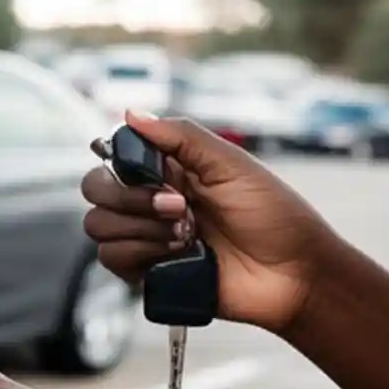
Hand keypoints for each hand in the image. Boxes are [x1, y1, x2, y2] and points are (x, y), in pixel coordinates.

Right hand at [81, 110, 339, 332]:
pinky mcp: (147, 273)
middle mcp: (150, 201)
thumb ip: (181, 137)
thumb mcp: (231, 165)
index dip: (120, 161)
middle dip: (131, 198)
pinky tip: (178, 256)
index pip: (115, 156)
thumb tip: (130, 114)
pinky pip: (112, 260)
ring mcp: (146, 237)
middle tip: (180, 207)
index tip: (154, 172)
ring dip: (142, 229)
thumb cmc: (274, 216)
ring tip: (186, 236)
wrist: (293, 274)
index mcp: (169, 170)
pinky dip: (141, 255)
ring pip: (98, 225)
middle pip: (96, 190)